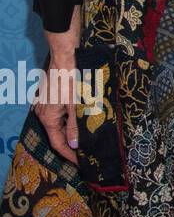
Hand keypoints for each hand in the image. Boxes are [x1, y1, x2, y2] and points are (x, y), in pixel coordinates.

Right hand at [35, 5, 80, 162]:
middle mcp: (43, 112)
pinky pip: (60, 114)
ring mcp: (45, 104)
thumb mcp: (77, 104)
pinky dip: (70, 120)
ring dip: (72, 132)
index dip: (70, 155)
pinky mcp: (51, 96)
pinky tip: (82, 121)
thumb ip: (76, 126)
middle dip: (71, 145)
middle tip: (87, 153)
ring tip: (87, 140)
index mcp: (48, 117)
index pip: (58, 143)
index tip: (81, 163)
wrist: (66, 54)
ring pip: (59, 124)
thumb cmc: (72, 78)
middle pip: (57, 134)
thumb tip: (75, 146)